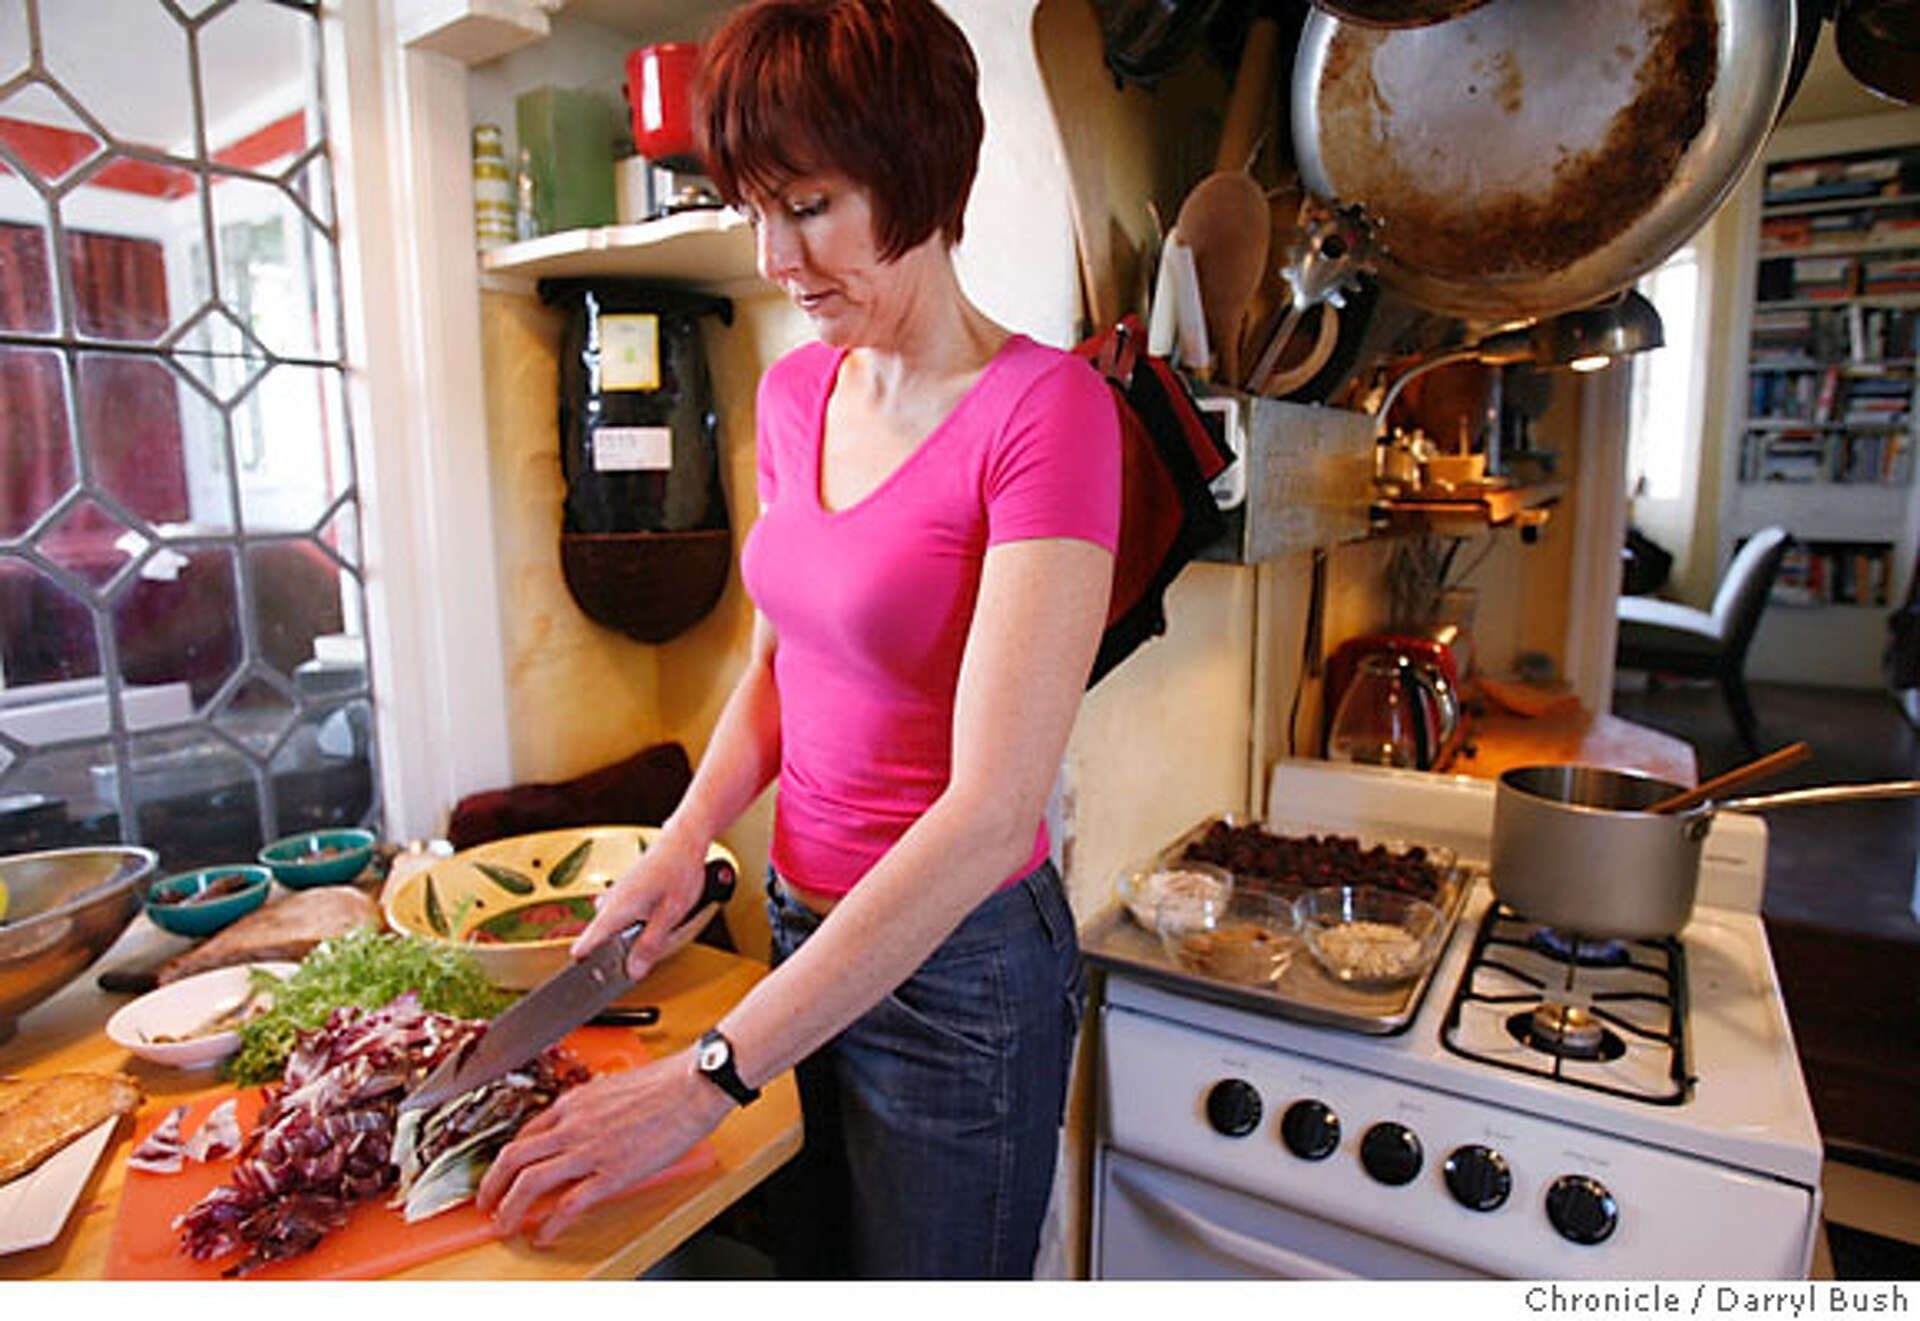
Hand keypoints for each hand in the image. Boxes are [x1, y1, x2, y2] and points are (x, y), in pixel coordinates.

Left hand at [475, 1048, 732, 1245]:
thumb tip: (586, 1124)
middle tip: (486, 1201)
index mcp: (574, 1102)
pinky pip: (568, 1205)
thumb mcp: (614, 1087)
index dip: (509, 1158)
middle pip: (513, 1157)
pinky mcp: (610, 1174)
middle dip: (492, 1184)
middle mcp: (572, 1125)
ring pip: (529, 1182)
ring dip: (510, 1208)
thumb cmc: (665, 1083)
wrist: (693, 1086)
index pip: (525, 1133)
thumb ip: (592, 1107)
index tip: (505, 1172)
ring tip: (505, 1224)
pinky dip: (550, 1225)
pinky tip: (545, 1236)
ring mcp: (588, 1150)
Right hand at [571, 830, 710, 978]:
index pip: (586, 944)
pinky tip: (644, 925)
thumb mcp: (670, 915)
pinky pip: (618, 914)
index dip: (585, 965)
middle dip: (609, 955)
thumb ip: (650, 945)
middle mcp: (610, 902)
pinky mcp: (625, 890)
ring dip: (620, 939)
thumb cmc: (679, 870)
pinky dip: (625, 925)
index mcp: (616, 910)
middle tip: (628, 965)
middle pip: (597, 939)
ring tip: (641, 944)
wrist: (683, 840)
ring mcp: (616, 894)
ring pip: (609, 927)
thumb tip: (634, 971)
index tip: (585, 982)